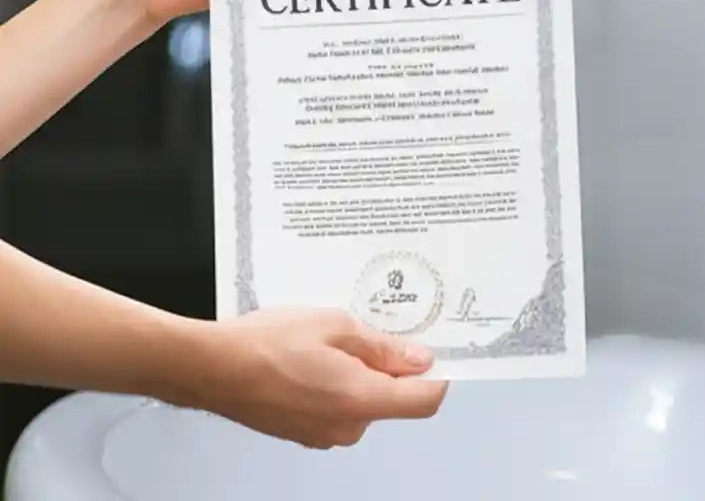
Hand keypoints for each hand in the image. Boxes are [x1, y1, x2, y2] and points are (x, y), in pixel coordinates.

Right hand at [179, 308, 447, 448]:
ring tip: (324, 345)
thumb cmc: (265, 344)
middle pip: (392, 400)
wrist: (210, 367)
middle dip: (387, 368)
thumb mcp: (335, 326)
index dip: (436, 378)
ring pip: (362, 403)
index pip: (424, 402)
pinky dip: (333, 387)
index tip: (435, 357)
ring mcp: (322, 435)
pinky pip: (335, 409)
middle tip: (362, 334)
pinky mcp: (302, 433)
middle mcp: (346, 427)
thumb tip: (417, 360)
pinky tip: (307, 362)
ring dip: (357, 375)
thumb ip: (383, 347)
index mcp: (361, 399)